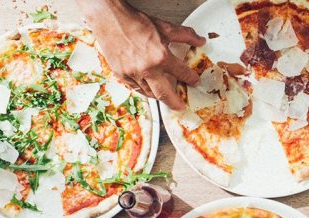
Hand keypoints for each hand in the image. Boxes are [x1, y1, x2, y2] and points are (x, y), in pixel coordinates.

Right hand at [79, 0, 204, 109]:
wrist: (109, 19)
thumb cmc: (134, 22)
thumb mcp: (165, 27)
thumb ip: (185, 35)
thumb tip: (199, 40)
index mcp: (160, 57)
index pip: (182, 73)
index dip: (191, 78)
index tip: (194, 81)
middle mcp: (146, 69)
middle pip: (164, 94)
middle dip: (174, 103)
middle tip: (180, 107)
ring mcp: (132, 74)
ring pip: (149, 93)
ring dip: (159, 96)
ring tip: (165, 96)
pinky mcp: (121, 75)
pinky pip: (136, 88)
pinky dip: (144, 90)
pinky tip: (148, 88)